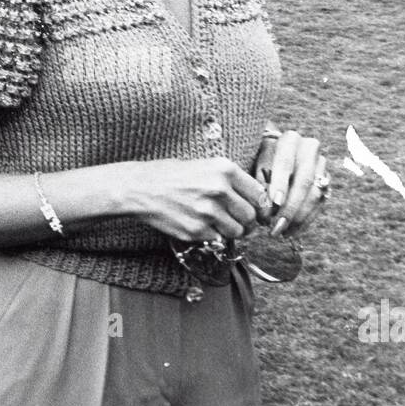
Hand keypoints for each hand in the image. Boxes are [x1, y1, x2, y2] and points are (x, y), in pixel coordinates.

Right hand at [122, 157, 264, 242]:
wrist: (142, 187)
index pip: (259, 194)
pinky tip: (203, 226)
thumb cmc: (173, 175)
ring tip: (221, 224)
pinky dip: (214, 236)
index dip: (262, 207)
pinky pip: (218, 239)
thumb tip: (258, 200)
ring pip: (237, 231)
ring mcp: (207, 211)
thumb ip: (232, 181)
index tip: (260, 212)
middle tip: (240, 222)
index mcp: (224, 169)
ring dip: (232, 231)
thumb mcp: (206, 166)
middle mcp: (219, 189)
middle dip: (248, 222)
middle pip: (251, 216)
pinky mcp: (196, 230)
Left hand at [253, 128, 327, 236]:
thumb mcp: (253, 166)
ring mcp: (321, 165)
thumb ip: (258, 186)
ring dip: (298, 217)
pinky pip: (320, 204)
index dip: (280, 184)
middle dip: (290, 208)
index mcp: (289, 139)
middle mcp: (309, 149)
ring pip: (315, 194)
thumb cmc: (259, 161)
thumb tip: (266, 215)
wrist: (275, 153)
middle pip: (304, 181)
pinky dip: (306, 220)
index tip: (273, 204)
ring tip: (282, 232)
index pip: (285, 163)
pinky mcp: (326, 181)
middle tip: (276, 227)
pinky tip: (292, 231)